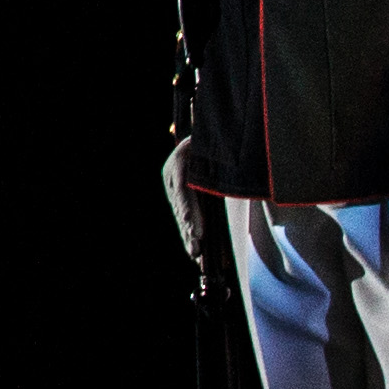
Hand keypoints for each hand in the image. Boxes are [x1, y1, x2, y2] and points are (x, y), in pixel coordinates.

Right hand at [161, 138, 225, 263]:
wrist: (204, 132)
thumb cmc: (210, 138)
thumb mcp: (211, 141)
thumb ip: (212, 150)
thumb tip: (217, 153)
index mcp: (178, 161)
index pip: (183, 191)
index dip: (190, 212)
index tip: (197, 231)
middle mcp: (172, 176)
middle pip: (181, 207)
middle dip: (189, 230)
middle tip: (197, 250)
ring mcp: (173, 187)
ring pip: (181, 216)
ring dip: (188, 237)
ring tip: (196, 256)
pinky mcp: (180, 197)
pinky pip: (184, 217)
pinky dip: (190, 233)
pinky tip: (196, 251)